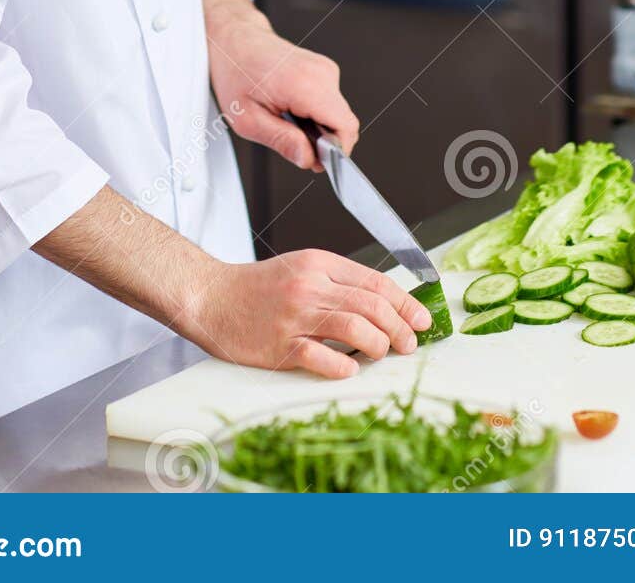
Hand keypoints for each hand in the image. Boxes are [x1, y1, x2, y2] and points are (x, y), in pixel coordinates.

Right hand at [188, 248, 431, 377]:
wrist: (211, 297)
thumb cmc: (259, 287)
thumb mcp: (303, 268)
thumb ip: (339, 282)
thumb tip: (385, 305)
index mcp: (320, 263)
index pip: (375, 282)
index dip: (406, 302)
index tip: (423, 319)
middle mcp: (310, 286)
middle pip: (371, 305)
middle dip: (401, 327)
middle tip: (411, 344)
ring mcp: (294, 316)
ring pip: (353, 328)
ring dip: (379, 345)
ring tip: (384, 355)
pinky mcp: (278, 346)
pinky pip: (320, 357)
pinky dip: (343, 366)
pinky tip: (351, 369)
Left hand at [203, 0, 358, 170]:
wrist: (235, 40)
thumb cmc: (236, 72)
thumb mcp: (247, 119)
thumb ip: (282, 142)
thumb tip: (308, 159)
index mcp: (305, 84)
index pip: (346, 127)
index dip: (336, 152)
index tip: (316, 160)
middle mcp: (321, 73)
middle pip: (343, 123)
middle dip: (322, 141)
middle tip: (289, 139)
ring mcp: (325, 69)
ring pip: (337, 114)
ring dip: (317, 127)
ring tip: (285, 118)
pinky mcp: (324, 70)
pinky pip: (330, 103)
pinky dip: (315, 113)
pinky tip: (290, 107)